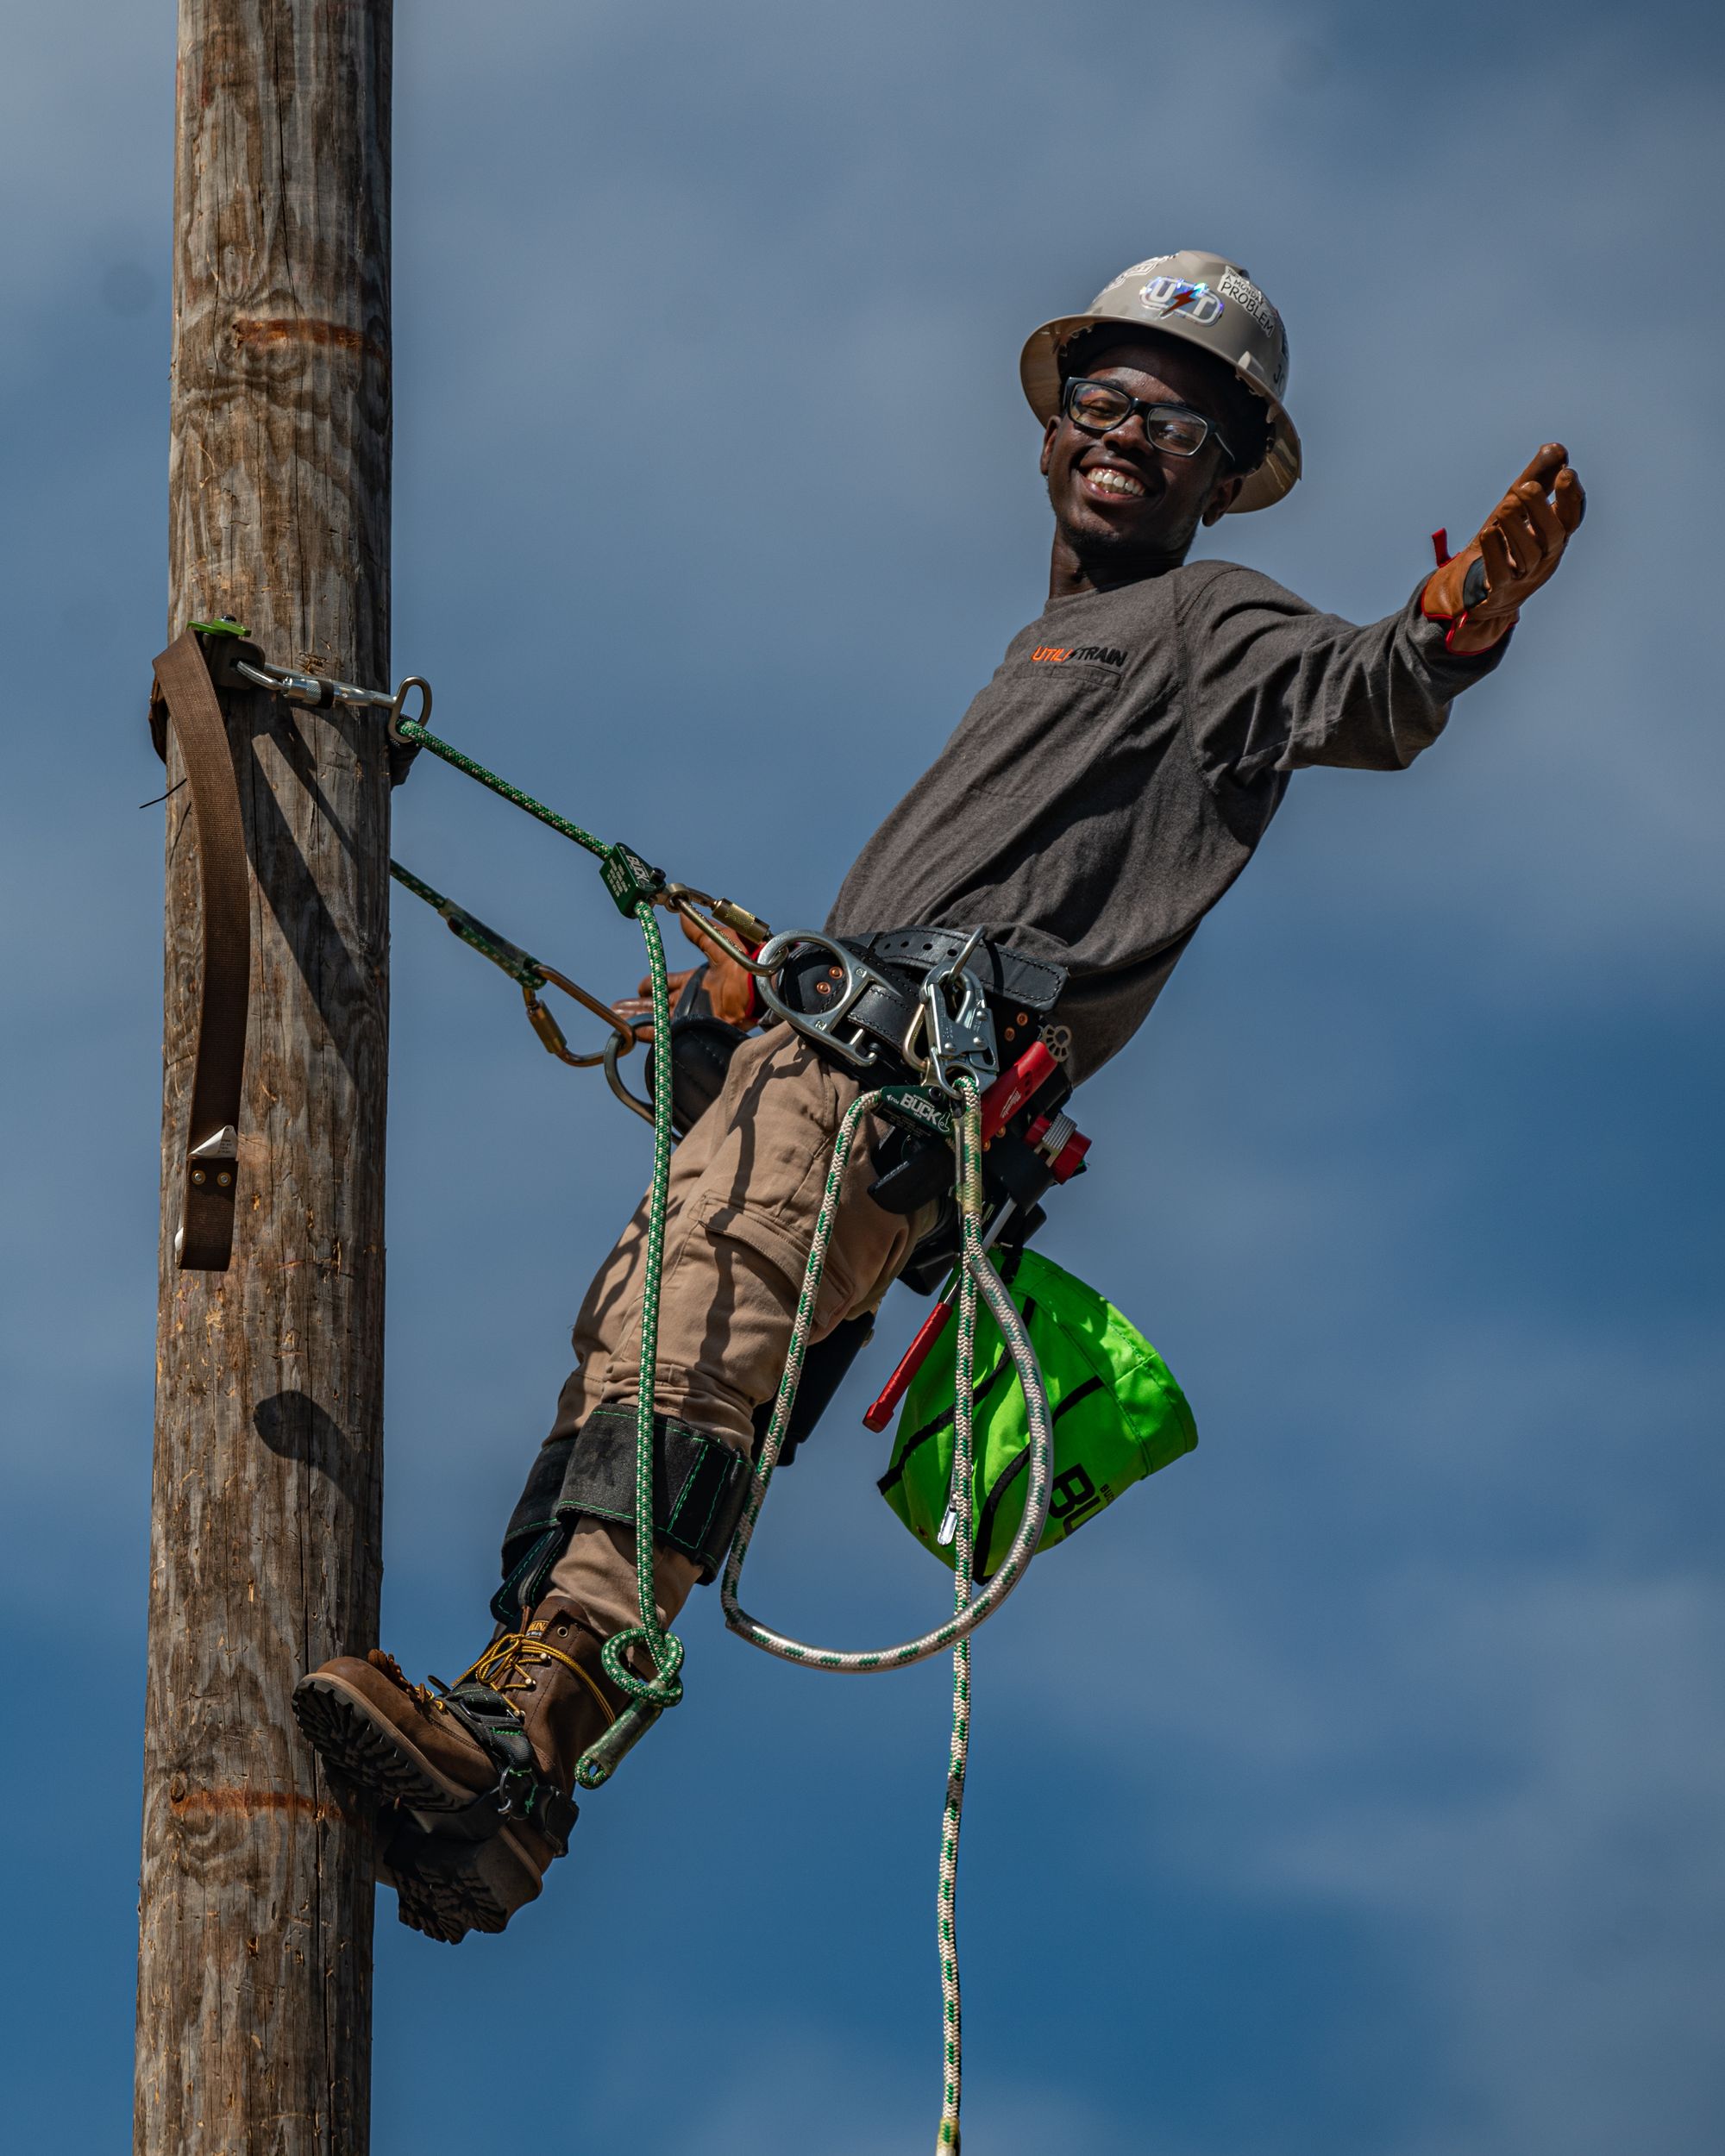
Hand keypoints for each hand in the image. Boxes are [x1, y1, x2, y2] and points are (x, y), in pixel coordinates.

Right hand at [613, 917, 758, 1035]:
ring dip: (641, 1019)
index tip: (639, 988)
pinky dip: (652, 1034)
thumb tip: (682, 916)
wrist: (762, 988)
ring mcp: (697, 1014)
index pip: (670, 982)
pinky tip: (634, 1034)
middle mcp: (696, 997)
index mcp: (700, 978)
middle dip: (640, 1006)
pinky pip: (671, 1032)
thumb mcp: (720, 942)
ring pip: (662, 1018)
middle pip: (661, 1003)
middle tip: (619, 1010)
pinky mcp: (700, 1027)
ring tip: (620, 1021)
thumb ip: (699, 933)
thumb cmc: (746, 963)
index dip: (653, 985)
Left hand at [1423, 444, 1584, 654]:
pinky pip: (1500, 573)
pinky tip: (1488, 531)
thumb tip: (1556, 448)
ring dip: (1516, 527)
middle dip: (1542, 509)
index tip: (1566, 472)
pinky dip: (1495, 551)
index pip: (1571, 517)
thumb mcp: (1518, 508)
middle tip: (1526, 488)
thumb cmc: (1503, 545)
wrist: (1474, 592)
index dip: (1571, 496)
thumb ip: (1537, 478)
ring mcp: (1523, 577)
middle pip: (1553, 535)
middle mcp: (1544, 558)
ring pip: (1528, 555)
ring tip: (1505, 505)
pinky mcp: (1499, 591)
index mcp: (1553, 537)